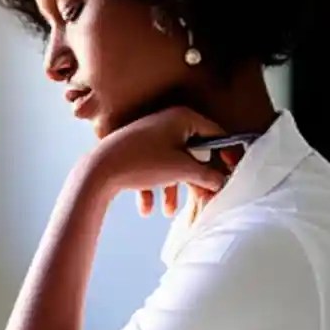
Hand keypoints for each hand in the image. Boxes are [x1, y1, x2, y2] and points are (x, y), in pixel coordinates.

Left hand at [88, 106, 234, 213]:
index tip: (233, 173)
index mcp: (183, 117)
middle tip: (205, 198)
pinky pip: (152, 167)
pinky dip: (152, 187)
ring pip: (171, 163)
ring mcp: (150, 134)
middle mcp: (167, 121)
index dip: (226, 155)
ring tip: (168, 212)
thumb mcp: (181, 170)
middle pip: (193, 152)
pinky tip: (146, 210)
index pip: (216, 134)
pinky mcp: (136, 148)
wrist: (97, 170)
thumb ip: (207, 175)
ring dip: (172, 189)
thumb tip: (221, 181)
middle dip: (196, 180)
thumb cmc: (142, 163)